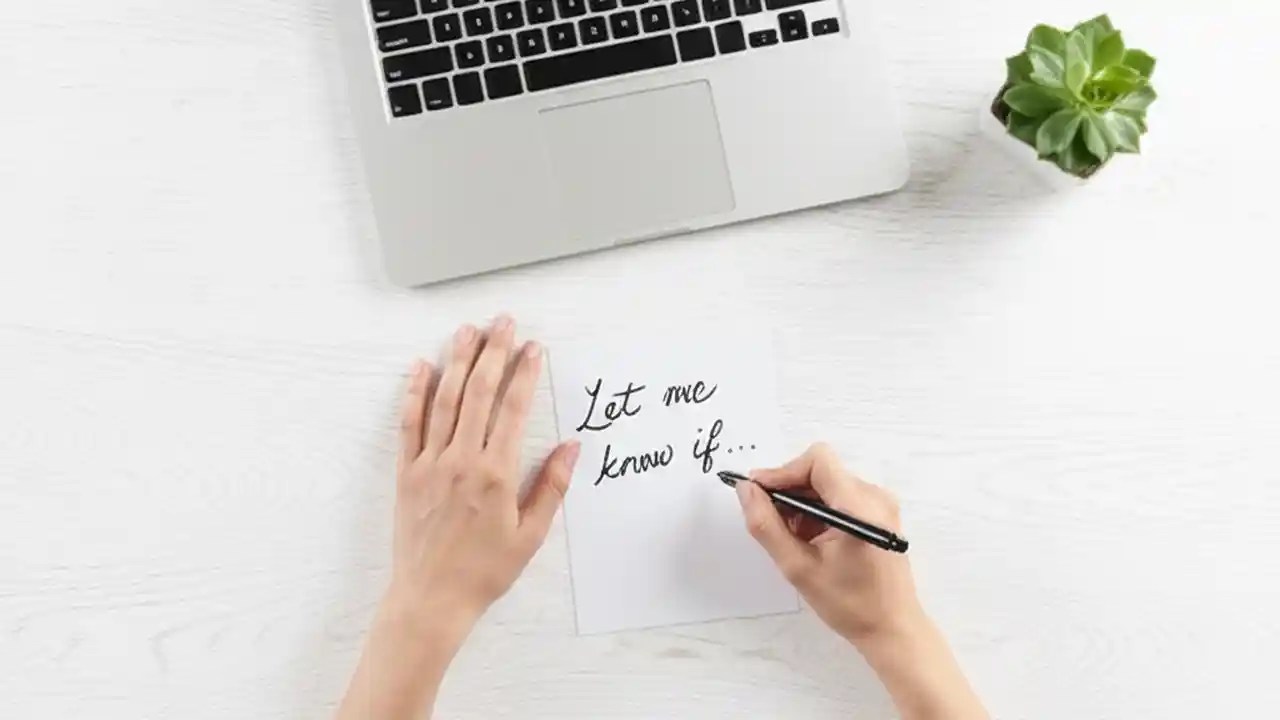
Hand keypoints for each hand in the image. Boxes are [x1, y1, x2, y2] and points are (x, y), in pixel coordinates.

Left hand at [338, 317, 580, 719]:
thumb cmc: (484, 572)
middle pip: (477, 393)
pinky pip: (409, 424)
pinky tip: (422, 367)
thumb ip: (550, 486)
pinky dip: (415, 393)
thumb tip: (571, 446)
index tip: (534, 348)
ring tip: (467, 330)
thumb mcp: (530, 535)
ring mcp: (430, 464)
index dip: (524, 374)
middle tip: (503, 322)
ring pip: (444, 400)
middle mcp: (461, 461)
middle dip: (493, 353)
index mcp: (495, 475)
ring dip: (457, 361)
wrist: (431, 599)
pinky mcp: (407, 473)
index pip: (512, 410)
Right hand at [737, 443, 920, 645]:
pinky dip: (818, 511)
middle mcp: (875, 496)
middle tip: (770, 522)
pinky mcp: (880, 513)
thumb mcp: (798, 567)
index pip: (817, 460)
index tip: (759, 493)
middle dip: (790, 491)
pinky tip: (811, 540)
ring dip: (803, 503)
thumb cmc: (849, 605)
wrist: (892, 629)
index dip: (783, 471)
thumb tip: (746, 490)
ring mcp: (880, 504)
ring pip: (828, 483)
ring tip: (793, 538)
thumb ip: (766, 525)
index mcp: (859, 507)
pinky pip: (840, 496)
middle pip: (820, 471)